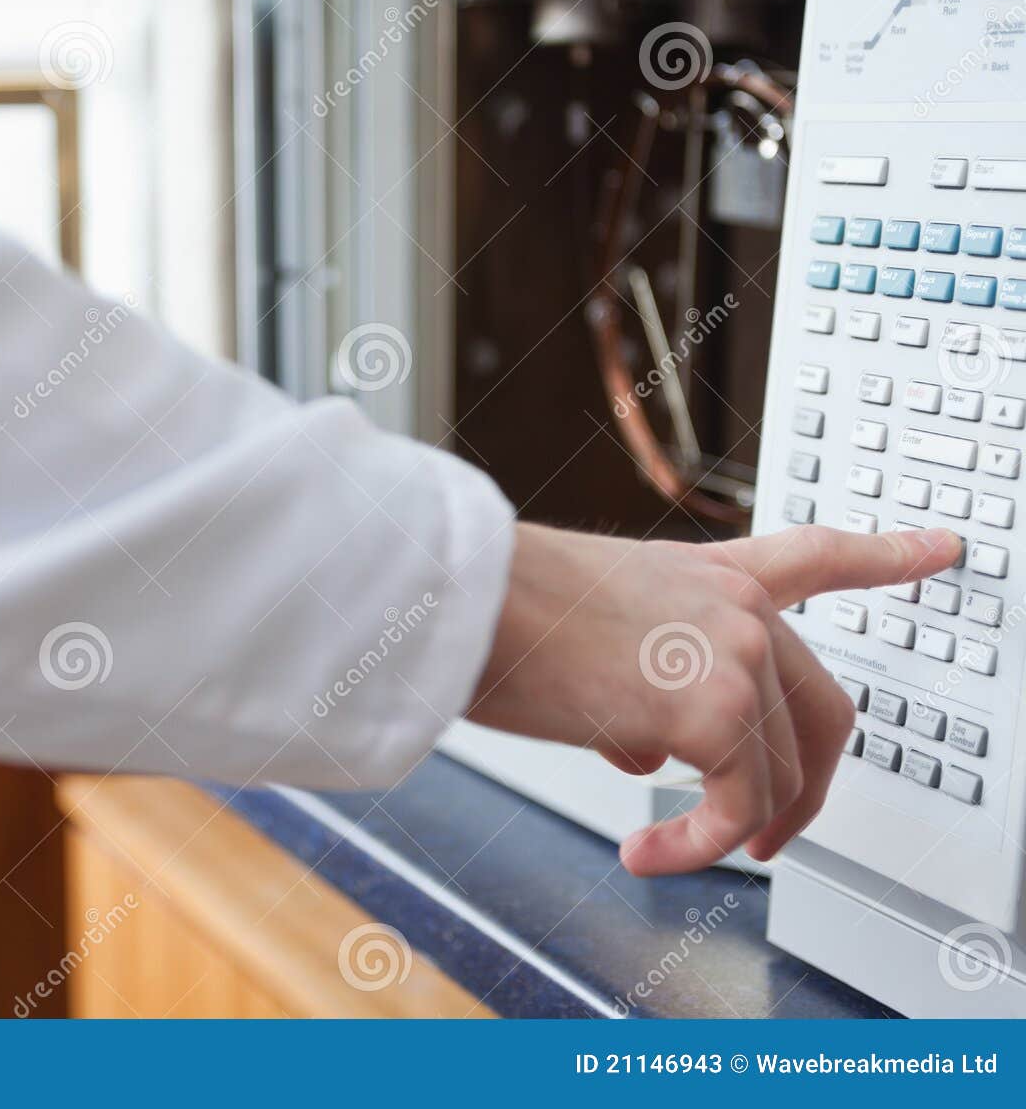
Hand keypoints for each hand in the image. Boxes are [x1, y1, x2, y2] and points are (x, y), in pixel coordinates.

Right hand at [468, 522, 961, 875]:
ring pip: (779, 776)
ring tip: (662, 848)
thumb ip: (640, 683)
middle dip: (807, 790)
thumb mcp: (588, 632)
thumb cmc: (497, 606)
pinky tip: (646, 851)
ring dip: (727, 832)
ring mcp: (736, 655)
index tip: (938, 550)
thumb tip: (647, 755)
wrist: (462, 597)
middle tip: (771, 837)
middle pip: (823, 712)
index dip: (888, 556)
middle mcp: (738, 608)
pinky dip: (697, 847)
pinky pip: (734, 811)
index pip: (816, 556)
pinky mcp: (714, 712)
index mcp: (706, 573)